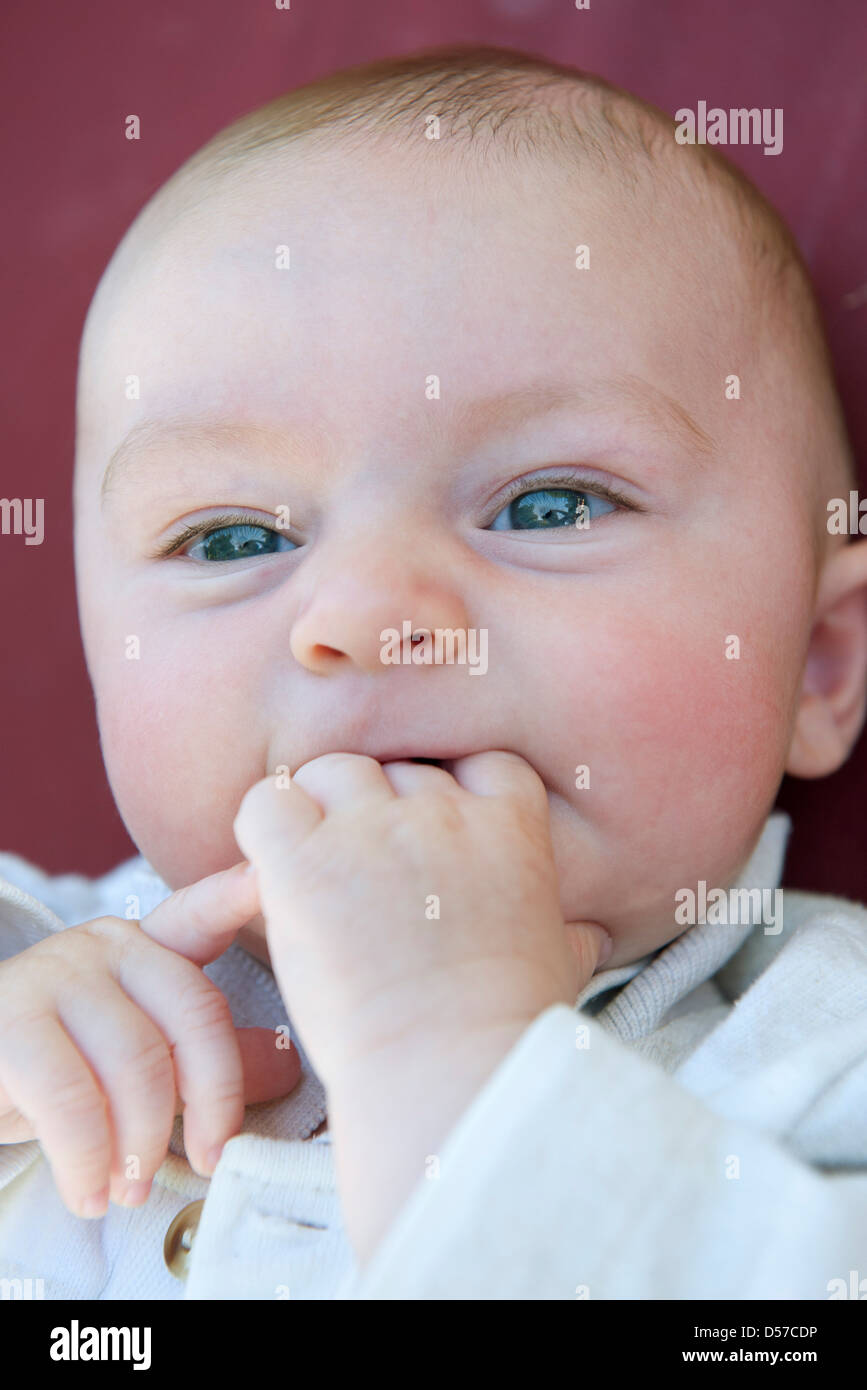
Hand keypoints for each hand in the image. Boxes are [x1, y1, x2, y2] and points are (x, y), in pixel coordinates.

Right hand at [0, 862, 301, 1218]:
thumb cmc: (59, 1068)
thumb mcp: (141, 1063)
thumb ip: (210, 1059)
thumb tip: (289, 1062)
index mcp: (147, 949)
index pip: (197, 916)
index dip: (234, 896)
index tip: (267, 879)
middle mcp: (107, 946)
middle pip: (194, 1014)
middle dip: (212, 1102)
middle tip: (208, 1162)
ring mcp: (56, 973)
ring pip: (137, 1061)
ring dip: (143, 1143)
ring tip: (132, 1188)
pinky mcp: (10, 1019)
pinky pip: (71, 1096)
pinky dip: (89, 1159)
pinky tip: (91, 1192)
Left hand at [233, 750, 610, 1257]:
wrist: (452, 1072)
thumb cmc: (509, 1033)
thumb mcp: (558, 968)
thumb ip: (569, 936)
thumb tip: (589, 939)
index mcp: (512, 826)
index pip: (479, 764)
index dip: (451, 793)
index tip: (433, 841)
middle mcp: (442, 811)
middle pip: (398, 769)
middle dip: (381, 812)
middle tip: (366, 876)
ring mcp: (372, 830)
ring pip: (332, 773)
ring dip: (320, 812)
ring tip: (316, 873)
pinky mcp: (305, 861)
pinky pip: (267, 803)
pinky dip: (263, 826)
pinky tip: (272, 873)